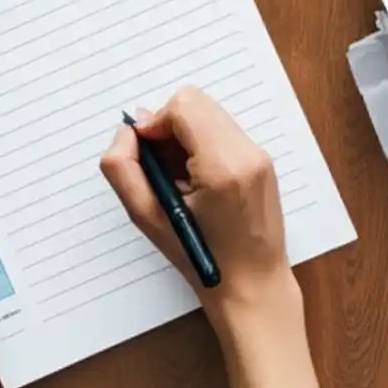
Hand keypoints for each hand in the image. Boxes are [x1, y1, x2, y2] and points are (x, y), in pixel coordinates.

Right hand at [100, 87, 298, 330]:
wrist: (253, 285)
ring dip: (185, 135)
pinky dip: (202, 145)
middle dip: (169, 126)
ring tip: (178, 178)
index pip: (183, 107)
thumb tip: (128, 131)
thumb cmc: (202, 259)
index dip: (154, 123)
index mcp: (223, 167)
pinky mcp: (263, 162)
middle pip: (197, 102)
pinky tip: (196, 181)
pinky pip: (224, 131)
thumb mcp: (148, 218)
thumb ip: (123, 169)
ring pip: (210, 114)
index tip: (144, 153)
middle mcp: (248, 153)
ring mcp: (260, 155)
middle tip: (160, 166)